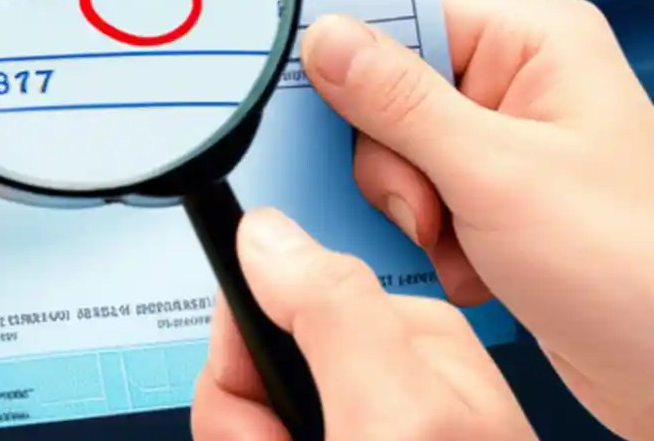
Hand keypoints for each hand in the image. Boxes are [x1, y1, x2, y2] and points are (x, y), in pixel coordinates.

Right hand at [192, 207, 533, 439]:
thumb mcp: (396, 417)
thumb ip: (334, 313)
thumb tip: (267, 232)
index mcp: (409, 338)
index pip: (271, 296)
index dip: (244, 362)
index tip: (265, 415)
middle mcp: (390, 376)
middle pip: (253, 365)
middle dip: (248, 424)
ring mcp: (371, 425)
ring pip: (253, 415)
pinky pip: (273, 437)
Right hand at [300, 0, 653, 438]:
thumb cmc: (633, 263)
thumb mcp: (495, 173)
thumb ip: (398, 103)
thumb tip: (327, 38)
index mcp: (532, 42)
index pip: (406, 13)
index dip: (355, 59)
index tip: (321, 100)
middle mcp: (516, 84)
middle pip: (385, 91)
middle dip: (392, 163)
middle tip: (427, 204)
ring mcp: (502, 144)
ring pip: (391, 154)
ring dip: (410, 211)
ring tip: (460, 243)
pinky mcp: (492, 199)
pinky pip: (414, 200)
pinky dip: (427, 242)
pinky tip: (472, 266)